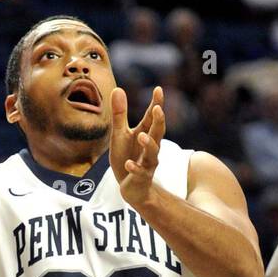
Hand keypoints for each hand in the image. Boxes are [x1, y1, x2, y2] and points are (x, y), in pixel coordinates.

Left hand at [109, 86, 164, 207]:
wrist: (131, 187)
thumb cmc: (126, 157)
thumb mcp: (120, 134)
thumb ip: (120, 114)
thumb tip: (118, 88)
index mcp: (145, 134)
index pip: (152, 118)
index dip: (156, 104)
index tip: (158, 89)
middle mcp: (150, 148)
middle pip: (157, 133)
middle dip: (159, 122)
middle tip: (158, 109)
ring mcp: (147, 163)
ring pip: (152, 153)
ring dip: (148, 144)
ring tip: (141, 135)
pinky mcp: (140, 177)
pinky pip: (140, 172)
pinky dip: (134, 168)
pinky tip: (128, 164)